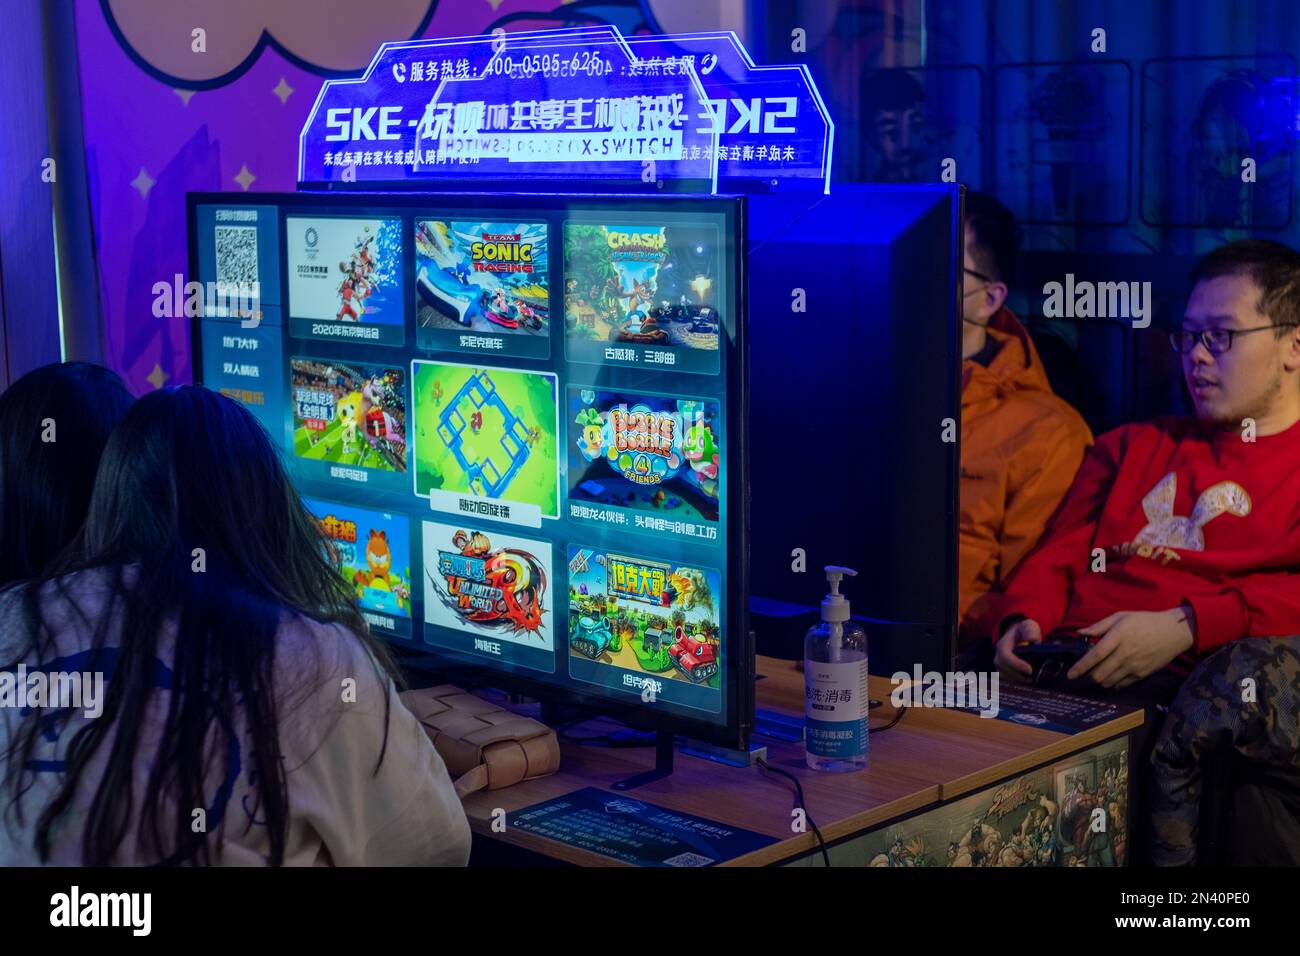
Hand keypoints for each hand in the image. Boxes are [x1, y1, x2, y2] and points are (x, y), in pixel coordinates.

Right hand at [995, 618, 1041, 679]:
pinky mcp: (1002, 671)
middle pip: (1002, 668)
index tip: (1030, 669)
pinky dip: (1016, 681)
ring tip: (1031, 680)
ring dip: (1017, 680)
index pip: (1005, 656)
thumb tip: (1033, 641)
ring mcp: (999, 664)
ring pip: (1003, 676)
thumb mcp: (1029, 626)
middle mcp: (998, 655)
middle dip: (1018, 675)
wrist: (1017, 634)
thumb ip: (1031, 632)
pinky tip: (1026, 680)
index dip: (1016, 664)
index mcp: (1003, 645)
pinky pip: (1006, 679)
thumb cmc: (1023, 631)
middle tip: (1032, 678)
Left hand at [1070, 608, 1194, 687]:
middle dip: (1087, 676)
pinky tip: (1110, 677)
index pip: (1094, 656)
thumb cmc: (1145, 621)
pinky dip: (1112, 684)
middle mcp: (1125, 654)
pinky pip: (1122, 685)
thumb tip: (1080, 633)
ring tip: (1096, 674)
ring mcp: (1134, 666)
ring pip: (1109, 681)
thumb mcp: (1121, 616)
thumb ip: (1099, 626)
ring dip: (1099, 680)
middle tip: (1082, 674)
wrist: (1173, 632)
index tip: (1070, 675)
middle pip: (1099, 673)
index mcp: (1118, 637)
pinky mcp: (1142, 674)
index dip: (1080, 667)